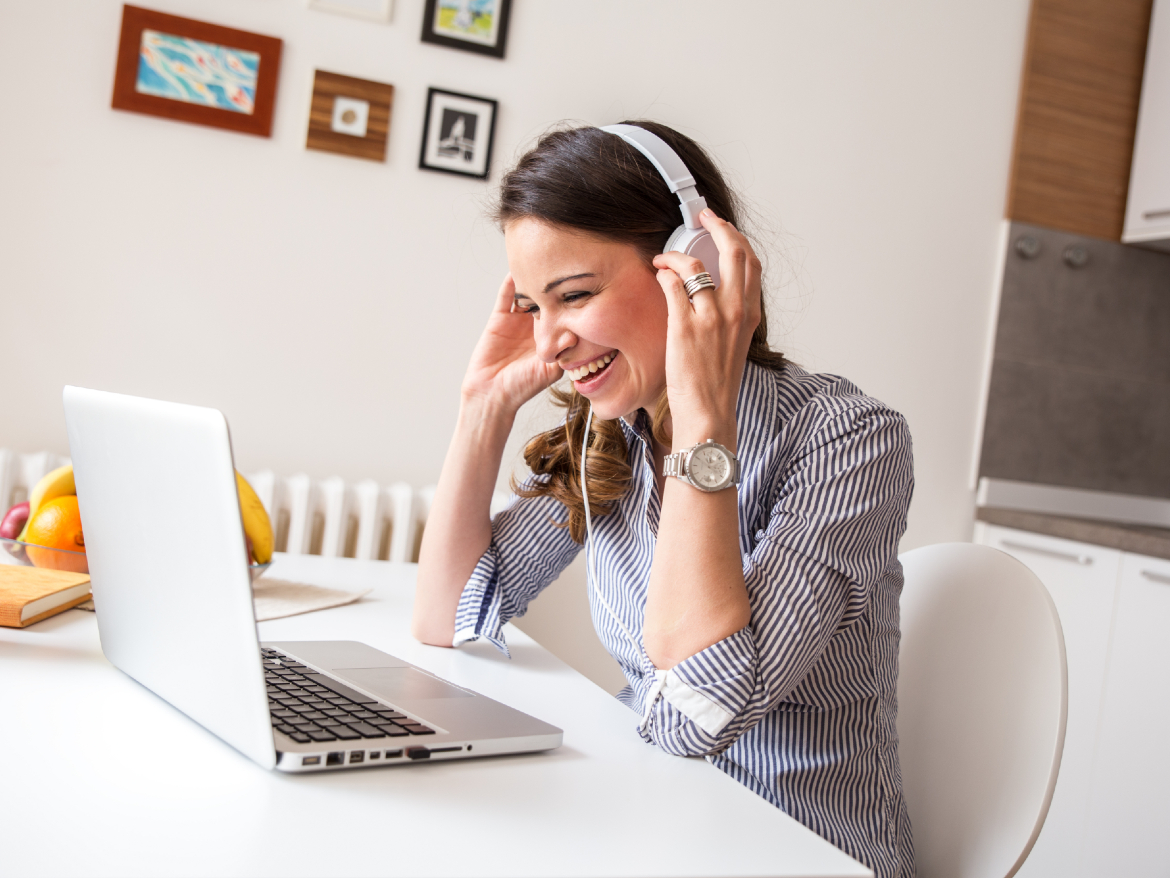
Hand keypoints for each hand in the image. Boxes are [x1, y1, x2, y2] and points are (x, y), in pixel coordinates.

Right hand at [461, 274, 562, 415]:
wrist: (492, 394)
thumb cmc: (522, 387)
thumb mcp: (549, 371)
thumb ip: (562, 353)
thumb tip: (574, 334)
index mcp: (550, 337)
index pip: (562, 313)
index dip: (569, 301)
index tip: (580, 285)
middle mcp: (535, 326)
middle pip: (546, 299)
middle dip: (553, 286)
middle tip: (563, 268)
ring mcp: (517, 321)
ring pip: (527, 295)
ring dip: (533, 282)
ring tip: (542, 264)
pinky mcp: (499, 319)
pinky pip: (506, 297)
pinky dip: (510, 284)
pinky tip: (517, 271)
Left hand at [652, 209, 761, 448]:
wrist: (708, 413)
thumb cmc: (716, 383)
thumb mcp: (734, 344)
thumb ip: (730, 317)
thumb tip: (714, 293)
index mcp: (750, 314)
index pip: (752, 263)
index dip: (736, 238)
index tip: (721, 227)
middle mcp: (735, 311)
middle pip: (734, 251)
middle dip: (717, 226)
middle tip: (701, 218)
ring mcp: (710, 318)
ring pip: (695, 265)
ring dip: (675, 255)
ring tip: (663, 258)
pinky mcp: (685, 327)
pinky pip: (673, 285)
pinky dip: (663, 274)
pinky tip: (657, 276)